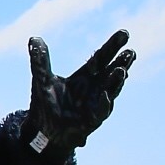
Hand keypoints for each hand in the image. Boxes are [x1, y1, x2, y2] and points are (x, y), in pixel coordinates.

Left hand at [24, 29, 133, 157]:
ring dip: (116, 81)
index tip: (125, 33)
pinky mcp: (93, 119)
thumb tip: (34, 38)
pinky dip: (103, 102)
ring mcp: (97, 103)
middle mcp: (95, 87)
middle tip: (130, 52)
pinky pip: (101, 110)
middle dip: (122, 62)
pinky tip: (104, 94)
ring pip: (111, 89)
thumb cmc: (46, 104)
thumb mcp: (42, 80)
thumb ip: (40, 60)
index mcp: (86, 75)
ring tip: (121, 70)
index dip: (112, 46)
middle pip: (112, 71)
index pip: (101, 57)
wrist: (42, 131)